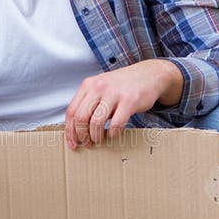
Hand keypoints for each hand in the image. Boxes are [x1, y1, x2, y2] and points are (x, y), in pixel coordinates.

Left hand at [64, 59, 182, 149]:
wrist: (148, 75)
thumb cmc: (122, 86)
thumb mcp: (100, 88)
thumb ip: (88, 103)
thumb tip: (77, 129)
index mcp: (88, 85)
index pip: (72, 111)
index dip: (70, 131)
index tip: (72, 144)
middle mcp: (98, 87)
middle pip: (81, 118)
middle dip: (82, 136)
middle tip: (87, 144)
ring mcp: (114, 93)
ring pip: (96, 122)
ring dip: (96, 136)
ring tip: (100, 140)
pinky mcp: (129, 101)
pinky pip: (116, 124)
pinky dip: (113, 133)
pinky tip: (114, 134)